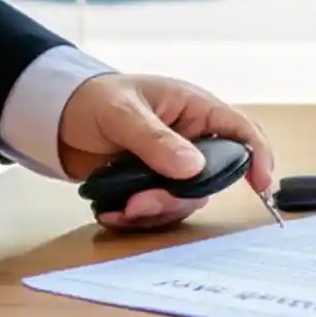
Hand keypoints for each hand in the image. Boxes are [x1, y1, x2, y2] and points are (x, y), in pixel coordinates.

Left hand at [58, 74, 274, 231]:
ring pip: (186, 199)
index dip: (258, 156)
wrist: (55, 118)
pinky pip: (160, 211)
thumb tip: (192, 167)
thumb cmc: (93, 99)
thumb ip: (156, 139)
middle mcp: (191, 140)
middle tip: (143, 202)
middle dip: (182, 196)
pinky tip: (112, 213)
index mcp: (195, 110)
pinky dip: (138, 218)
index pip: (241, 130)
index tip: (260, 185)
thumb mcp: (122, 112)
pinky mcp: (152, 186)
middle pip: (213, 177)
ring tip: (121, 208)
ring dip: (156, 210)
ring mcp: (172, 166)